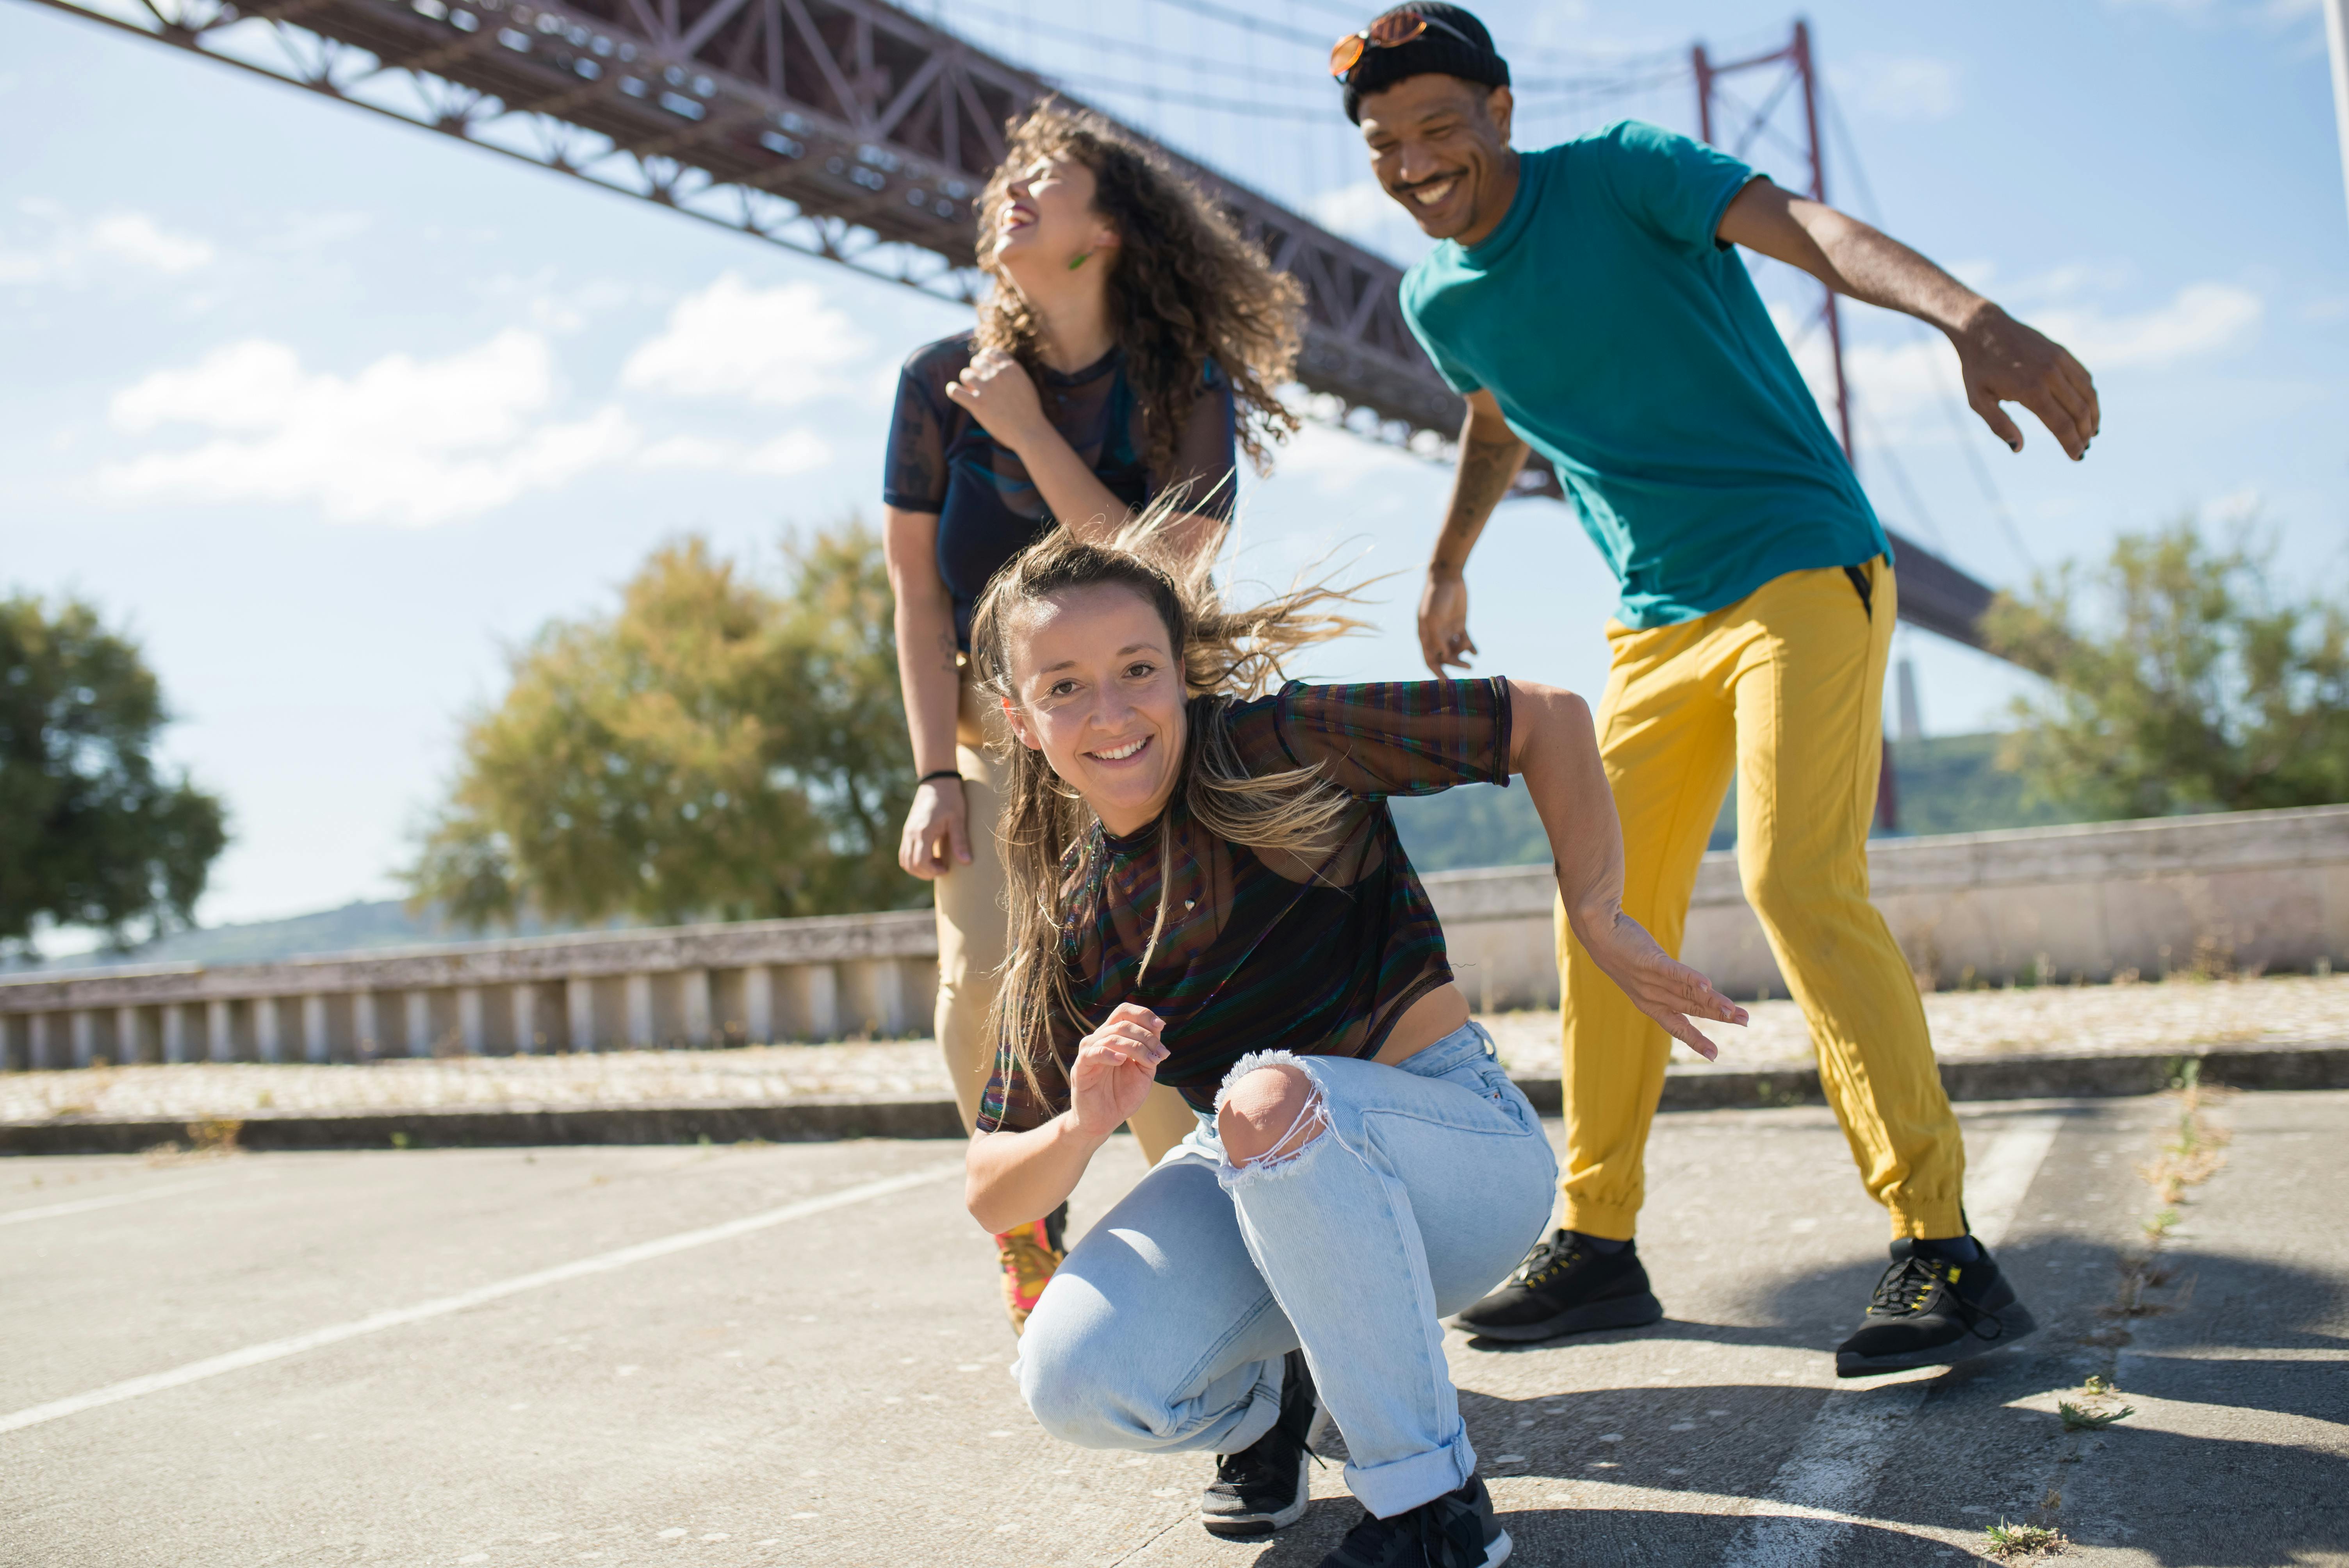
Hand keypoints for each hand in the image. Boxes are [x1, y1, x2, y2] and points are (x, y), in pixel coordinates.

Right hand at [898, 777, 969, 879]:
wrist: (937, 782)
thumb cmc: (950, 799)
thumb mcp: (958, 819)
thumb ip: (960, 841)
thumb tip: (966, 862)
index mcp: (923, 832)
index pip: (920, 862)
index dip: (933, 871)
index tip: (946, 867)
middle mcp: (911, 834)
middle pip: (910, 865)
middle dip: (926, 873)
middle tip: (943, 867)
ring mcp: (907, 832)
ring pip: (904, 861)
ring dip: (919, 869)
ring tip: (937, 863)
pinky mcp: (908, 831)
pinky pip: (904, 853)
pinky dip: (914, 861)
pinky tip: (930, 856)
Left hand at [943, 347, 1049, 452]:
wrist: (1029, 431)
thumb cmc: (1028, 409)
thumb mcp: (1024, 382)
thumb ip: (1010, 371)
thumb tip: (993, 365)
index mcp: (1011, 367)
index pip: (989, 352)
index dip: (985, 360)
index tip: (985, 369)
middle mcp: (998, 374)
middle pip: (976, 362)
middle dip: (976, 371)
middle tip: (980, 384)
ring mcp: (987, 388)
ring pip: (965, 374)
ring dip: (967, 381)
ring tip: (972, 390)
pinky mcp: (977, 404)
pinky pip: (954, 391)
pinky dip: (952, 390)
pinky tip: (955, 391)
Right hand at [1067, 1002, 1166, 1138]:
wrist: (1105, 1120)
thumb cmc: (1123, 1095)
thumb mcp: (1144, 1070)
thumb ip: (1149, 1050)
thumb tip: (1158, 1028)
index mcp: (1114, 1036)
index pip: (1124, 1012)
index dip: (1143, 1015)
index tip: (1161, 1026)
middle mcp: (1099, 1039)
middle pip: (1122, 1023)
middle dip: (1146, 1037)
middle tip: (1161, 1055)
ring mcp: (1089, 1052)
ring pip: (1111, 1036)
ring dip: (1136, 1047)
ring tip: (1149, 1062)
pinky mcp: (1080, 1067)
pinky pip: (1093, 1052)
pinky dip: (1109, 1053)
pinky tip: (1122, 1060)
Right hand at [1418, 568, 1476, 676]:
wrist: (1447, 577)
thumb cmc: (1436, 596)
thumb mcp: (1433, 617)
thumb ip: (1436, 638)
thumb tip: (1443, 657)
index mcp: (1426, 636)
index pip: (1430, 660)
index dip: (1437, 673)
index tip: (1447, 684)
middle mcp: (1436, 635)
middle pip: (1444, 658)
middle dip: (1454, 665)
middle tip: (1468, 669)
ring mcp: (1448, 630)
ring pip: (1456, 650)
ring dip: (1463, 655)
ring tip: (1471, 656)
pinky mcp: (1460, 624)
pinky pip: (1465, 640)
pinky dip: (1471, 648)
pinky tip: (1476, 652)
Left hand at [1571, 904, 1746, 1060]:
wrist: (1597, 930)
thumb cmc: (1622, 951)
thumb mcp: (1644, 974)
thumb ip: (1668, 983)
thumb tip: (1692, 988)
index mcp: (1648, 1003)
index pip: (1676, 1026)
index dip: (1695, 1040)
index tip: (1714, 1055)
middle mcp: (1650, 995)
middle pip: (1690, 1008)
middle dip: (1719, 1017)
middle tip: (1745, 1022)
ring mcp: (1649, 979)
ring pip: (1687, 995)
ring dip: (1713, 1003)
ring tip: (1736, 1012)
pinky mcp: (1649, 960)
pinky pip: (1674, 972)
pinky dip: (1691, 979)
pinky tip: (1708, 985)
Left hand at [1950, 303, 2099, 460]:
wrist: (1983, 328)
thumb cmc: (1978, 368)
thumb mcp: (1979, 400)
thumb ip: (1999, 425)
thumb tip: (2018, 448)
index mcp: (2030, 390)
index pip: (2061, 424)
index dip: (2072, 443)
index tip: (2077, 457)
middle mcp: (2050, 374)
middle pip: (2079, 411)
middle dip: (2085, 434)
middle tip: (2084, 449)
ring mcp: (2059, 361)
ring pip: (2087, 394)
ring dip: (2093, 416)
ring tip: (2091, 433)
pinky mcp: (2062, 352)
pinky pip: (2084, 377)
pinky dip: (2090, 395)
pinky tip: (2088, 408)